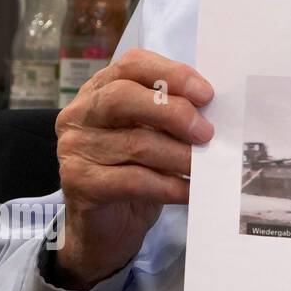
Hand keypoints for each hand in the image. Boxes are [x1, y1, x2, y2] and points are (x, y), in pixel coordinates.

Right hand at [52, 48, 214, 289]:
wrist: (108, 225)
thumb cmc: (138, 168)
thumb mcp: (156, 133)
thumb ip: (174, 113)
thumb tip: (217, 107)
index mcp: (100, 89)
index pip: (132, 65)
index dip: (172, 74)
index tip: (207, 94)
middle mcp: (80, 114)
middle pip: (123, 97)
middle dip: (173, 112)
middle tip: (206, 133)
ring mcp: (74, 148)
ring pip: (135, 143)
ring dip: (180, 156)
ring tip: (206, 166)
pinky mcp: (78, 183)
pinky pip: (132, 180)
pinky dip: (170, 186)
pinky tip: (190, 191)